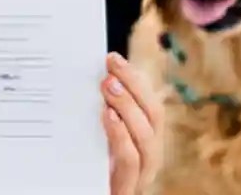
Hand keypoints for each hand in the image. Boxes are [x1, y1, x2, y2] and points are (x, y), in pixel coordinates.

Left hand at [101, 52, 161, 194]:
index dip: (135, 78)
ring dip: (128, 106)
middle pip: (153, 115)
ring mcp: (140, 175)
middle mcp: (148, 156)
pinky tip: (108, 117)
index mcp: (144, 140)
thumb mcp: (95, 138)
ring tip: (108, 87)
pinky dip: (121, 135)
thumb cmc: (86, 170)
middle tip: (109, 68)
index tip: (112, 58)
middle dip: (133, 86)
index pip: (149, 103)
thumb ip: (100, 113)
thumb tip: (93, 76)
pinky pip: (131, 160)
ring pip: (146, 135)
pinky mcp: (126, 188)